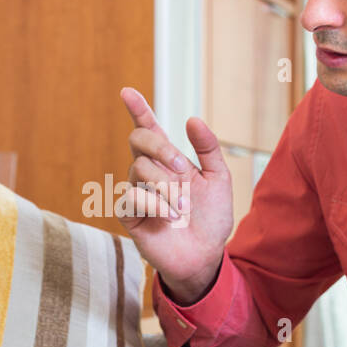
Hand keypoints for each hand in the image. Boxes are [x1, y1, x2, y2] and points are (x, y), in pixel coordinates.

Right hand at [118, 88, 233, 302]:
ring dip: (166, 187)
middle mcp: (149, 172)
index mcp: (168, 161)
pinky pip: (132, 196)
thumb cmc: (211, 219)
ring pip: (139, 169)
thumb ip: (208, 148)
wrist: (206, 255)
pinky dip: (156, 206)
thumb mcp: (219, 179)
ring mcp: (136, 191)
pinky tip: (169, 219)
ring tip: (181, 208)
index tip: (127, 91)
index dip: (138, 109)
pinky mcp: (128, 214)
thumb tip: (191, 119)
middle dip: (161, 149)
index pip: (148, 129)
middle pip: (138, 139)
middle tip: (183, 170)